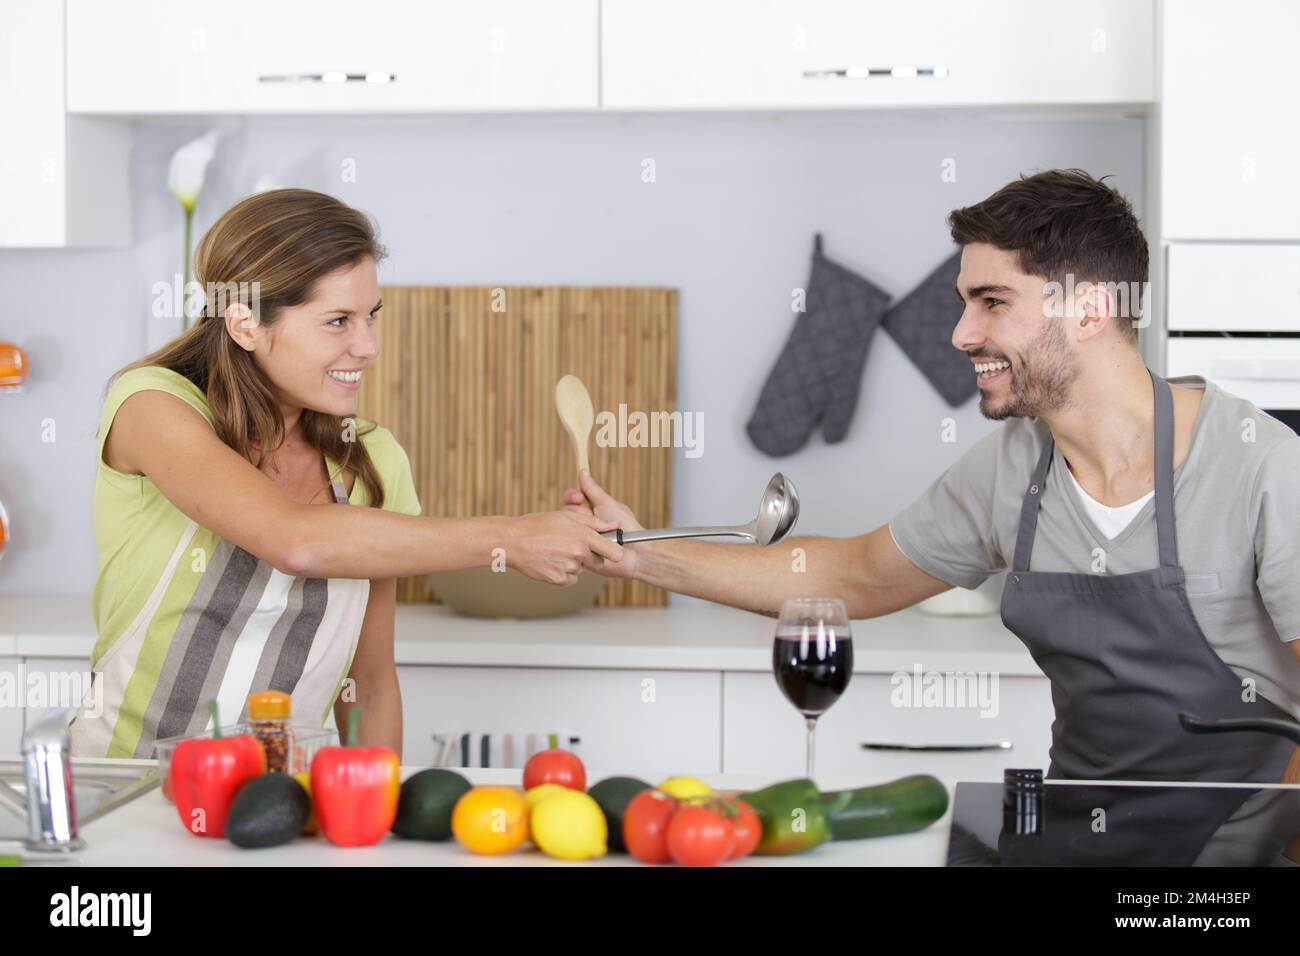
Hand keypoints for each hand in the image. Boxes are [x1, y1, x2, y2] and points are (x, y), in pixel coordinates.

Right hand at [508, 509, 623, 586]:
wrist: (513, 541)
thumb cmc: (539, 525)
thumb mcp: (567, 516)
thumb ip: (594, 522)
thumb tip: (614, 526)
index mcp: (584, 536)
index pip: (614, 552)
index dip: (614, 552)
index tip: (611, 550)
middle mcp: (579, 553)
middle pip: (597, 561)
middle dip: (589, 555)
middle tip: (571, 545)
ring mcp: (569, 567)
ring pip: (581, 568)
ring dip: (573, 562)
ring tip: (555, 550)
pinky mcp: (559, 579)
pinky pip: (570, 578)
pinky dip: (563, 572)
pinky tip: (551, 561)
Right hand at [561, 470, 643, 579]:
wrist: (636, 553)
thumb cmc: (627, 526)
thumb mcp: (607, 504)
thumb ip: (593, 490)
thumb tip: (583, 472)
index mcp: (591, 511)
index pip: (573, 500)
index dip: (572, 497)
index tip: (576, 497)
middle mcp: (585, 525)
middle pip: (567, 513)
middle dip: (574, 512)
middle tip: (585, 514)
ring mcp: (583, 540)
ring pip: (566, 529)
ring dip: (575, 527)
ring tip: (588, 531)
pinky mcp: (582, 555)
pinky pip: (570, 547)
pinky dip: (573, 543)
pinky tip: (579, 542)